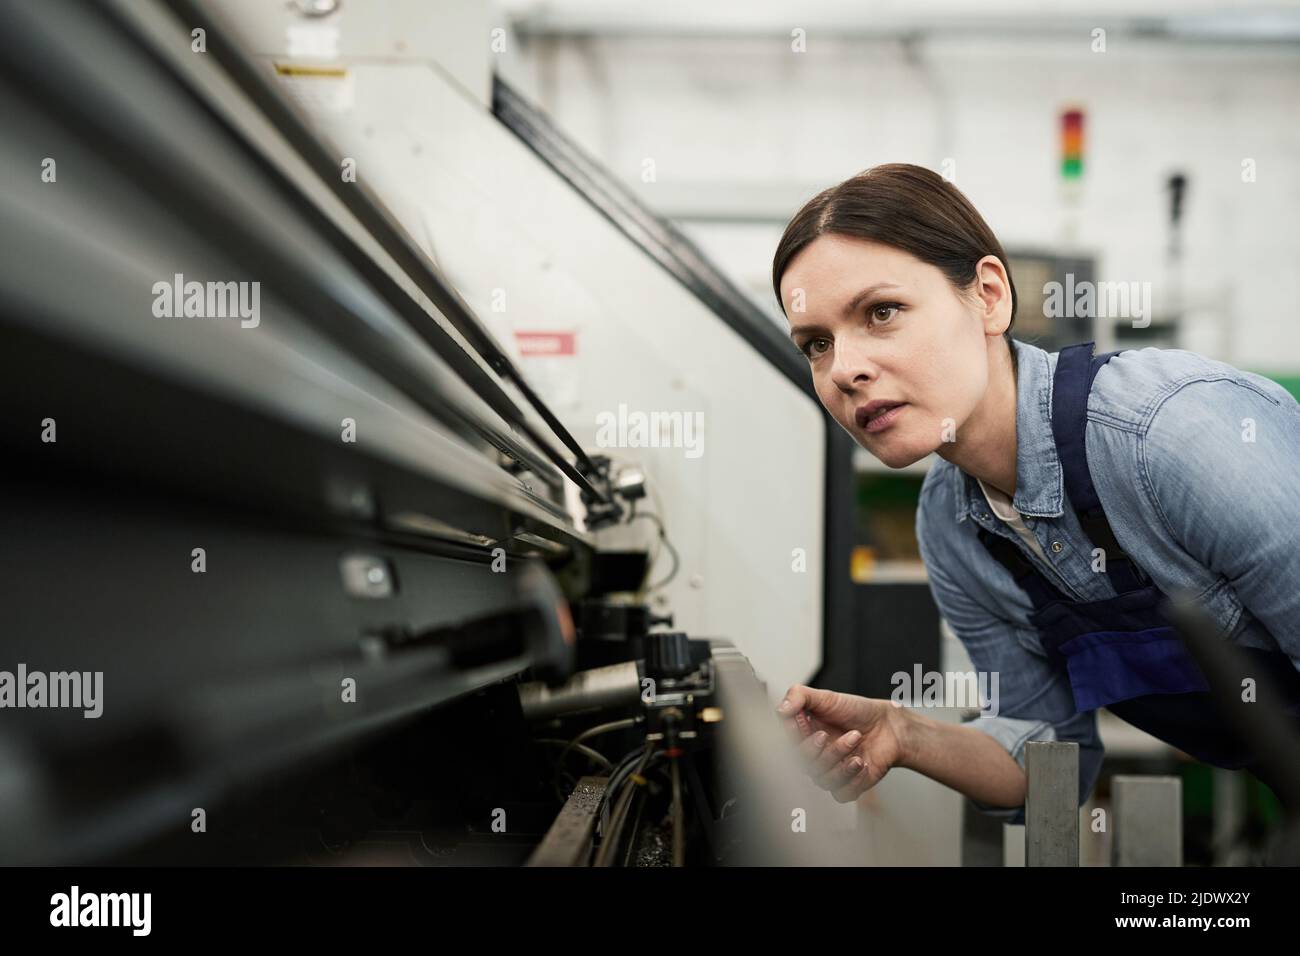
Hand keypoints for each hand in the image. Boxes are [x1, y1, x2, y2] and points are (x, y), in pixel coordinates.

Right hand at [776, 684, 908, 802]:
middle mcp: (814, 756)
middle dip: (823, 750)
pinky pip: (842, 793)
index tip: (805, 720)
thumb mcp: (827, 697)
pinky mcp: (847, 786)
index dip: (794, 735)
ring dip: (841, 762)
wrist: (889, 726)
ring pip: (823, 780)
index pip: (785, 743)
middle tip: (837, 734)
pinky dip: (853, 779)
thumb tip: (780, 709)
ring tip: (857, 740)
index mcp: (803, 736)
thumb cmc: (858, 711)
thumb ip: (799, 696)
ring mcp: (829, 772)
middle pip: (804, 765)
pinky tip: (863, 762)